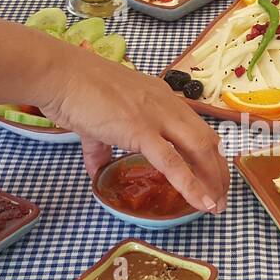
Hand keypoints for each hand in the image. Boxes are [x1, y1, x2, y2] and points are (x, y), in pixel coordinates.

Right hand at [40, 50, 228, 212]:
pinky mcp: (141, 130)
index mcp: (161, 97)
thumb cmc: (74, 90)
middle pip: (208, 140)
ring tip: (216, 205)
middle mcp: (166, 104)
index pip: (198, 127)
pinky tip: (202, 202)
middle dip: (219, 171)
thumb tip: (96, 169)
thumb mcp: (98, 120)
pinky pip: (173, 163)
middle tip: (220, 198)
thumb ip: (101, 148)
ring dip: (212, 179)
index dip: (210, 154)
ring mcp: (156, 116)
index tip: (214, 176)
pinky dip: (191, 185)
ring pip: (200, 150)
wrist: (59, 74)